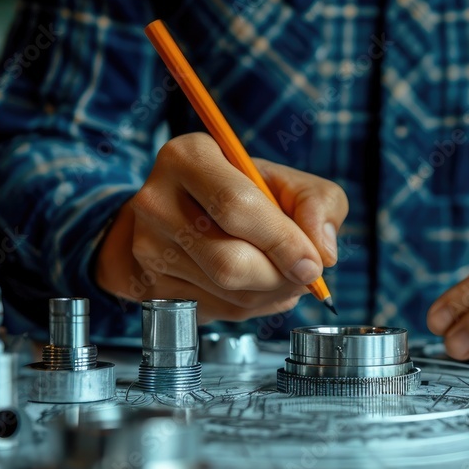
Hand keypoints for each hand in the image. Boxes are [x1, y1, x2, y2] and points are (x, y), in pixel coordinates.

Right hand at [95, 133, 347, 322]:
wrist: (185, 211)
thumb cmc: (242, 191)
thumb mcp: (286, 181)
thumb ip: (318, 203)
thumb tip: (322, 252)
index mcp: (188, 157)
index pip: (236, 206)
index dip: (283, 242)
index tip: (312, 264)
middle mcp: (157, 201)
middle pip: (230, 261)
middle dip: (279, 276)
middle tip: (301, 273)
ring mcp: (147, 247)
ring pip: (226, 292)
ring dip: (270, 294)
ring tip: (280, 274)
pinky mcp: (150, 285)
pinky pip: (215, 311)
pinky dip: (250, 306)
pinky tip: (256, 286)